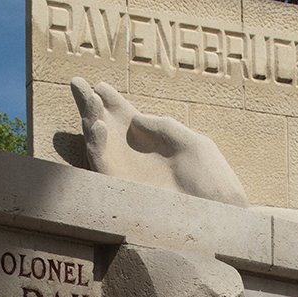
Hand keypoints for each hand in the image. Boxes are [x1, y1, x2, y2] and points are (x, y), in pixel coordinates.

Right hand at [71, 77, 248, 207]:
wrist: (218, 213)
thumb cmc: (212, 180)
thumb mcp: (192, 143)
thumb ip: (165, 127)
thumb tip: (135, 119)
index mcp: (152, 143)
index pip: (125, 118)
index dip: (111, 101)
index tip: (99, 84)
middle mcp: (134, 158)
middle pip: (105, 128)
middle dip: (90, 106)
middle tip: (78, 83)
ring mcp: (127, 174)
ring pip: (99, 146)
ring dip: (92, 121)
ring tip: (92, 100)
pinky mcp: (123, 191)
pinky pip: (102, 168)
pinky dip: (96, 147)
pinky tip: (98, 126)